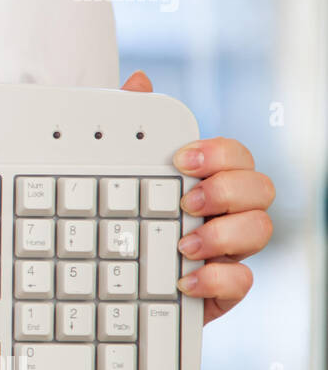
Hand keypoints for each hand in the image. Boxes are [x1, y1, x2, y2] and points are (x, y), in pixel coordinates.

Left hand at [121, 71, 274, 322]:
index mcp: (205, 180)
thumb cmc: (123, 219)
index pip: (234, 155)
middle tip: (185, 202)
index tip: (181, 159)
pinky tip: (183, 280)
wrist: (109, 281)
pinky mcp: (221, 288)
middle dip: (226, 191)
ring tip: (183, 244)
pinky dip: (216, 280)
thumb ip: (128, 126)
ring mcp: (228, 249)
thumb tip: (138, 81)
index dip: (218, 153)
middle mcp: (225, 212)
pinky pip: (243, 281)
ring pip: (261, 230)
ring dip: (224, 234)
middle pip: (260, 188)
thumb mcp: (116, 172)